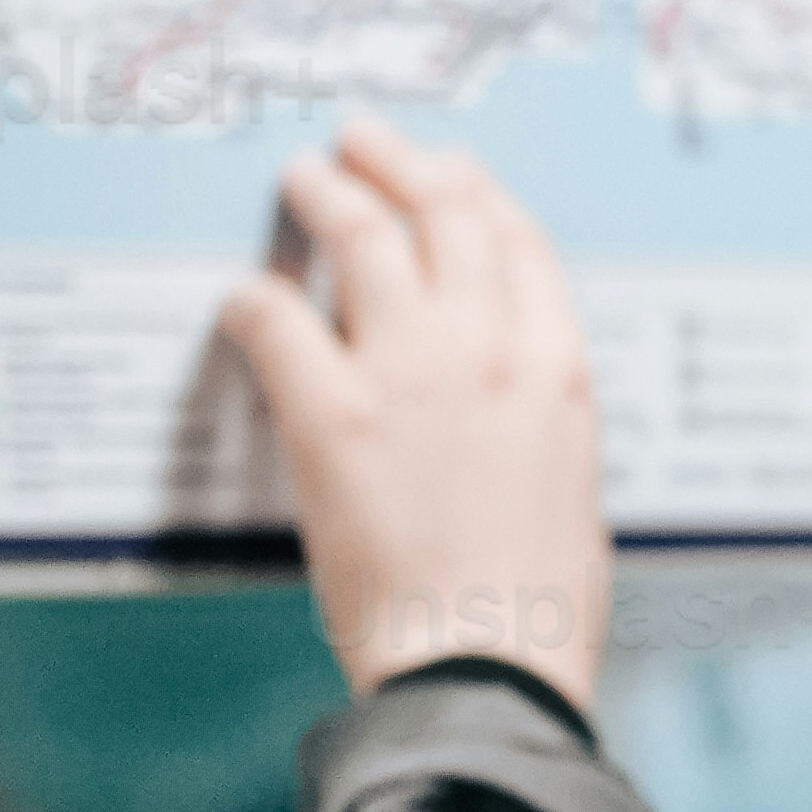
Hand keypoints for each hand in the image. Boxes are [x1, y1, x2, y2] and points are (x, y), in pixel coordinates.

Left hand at [214, 119, 613, 710]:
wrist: (484, 667)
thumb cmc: (534, 609)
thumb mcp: (572, 487)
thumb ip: (537, 417)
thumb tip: (503, 399)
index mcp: (558, 369)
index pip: (518, 240)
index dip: (475, 191)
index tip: (448, 172)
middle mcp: (488, 348)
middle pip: (443, 211)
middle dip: (398, 163)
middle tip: (361, 143)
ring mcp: (409, 372)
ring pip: (362, 234)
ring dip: (326, 193)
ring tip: (303, 177)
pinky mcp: (332, 413)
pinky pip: (277, 316)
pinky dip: (253, 296)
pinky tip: (240, 297)